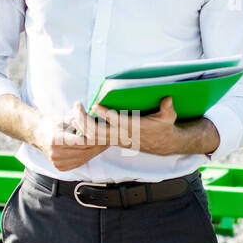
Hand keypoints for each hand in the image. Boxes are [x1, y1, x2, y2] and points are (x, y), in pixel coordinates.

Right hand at [31, 110, 109, 170]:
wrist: (39, 135)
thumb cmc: (53, 124)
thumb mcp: (65, 119)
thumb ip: (80, 118)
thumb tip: (95, 116)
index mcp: (56, 140)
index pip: (82, 141)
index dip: (96, 137)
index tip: (105, 133)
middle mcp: (55, 154)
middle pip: (84, 151)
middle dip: (98, 145)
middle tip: (110, 139)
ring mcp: (58, 162)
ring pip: (84, 158)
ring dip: (95, 151)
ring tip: (105, 144)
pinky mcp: (61, 167)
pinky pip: (80, 162)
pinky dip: (88, 156)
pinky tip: (94, 150)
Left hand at [71, 97, 217, 155]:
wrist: (162, 144)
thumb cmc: (163, 127)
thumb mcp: (169, 117)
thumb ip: (167, 108)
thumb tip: (167, 98)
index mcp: (134, 128)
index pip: (117, 122)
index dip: (105, 114)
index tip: (95, 105)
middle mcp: (122, 135)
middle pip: (98, 131)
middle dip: (84, 120)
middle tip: (76, 107)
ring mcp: (115, 139)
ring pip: (92, 136)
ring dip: (81, 125)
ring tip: (74, 112)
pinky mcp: (112, 140)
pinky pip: (94, 139)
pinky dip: (84, 130)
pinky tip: (77, 120)